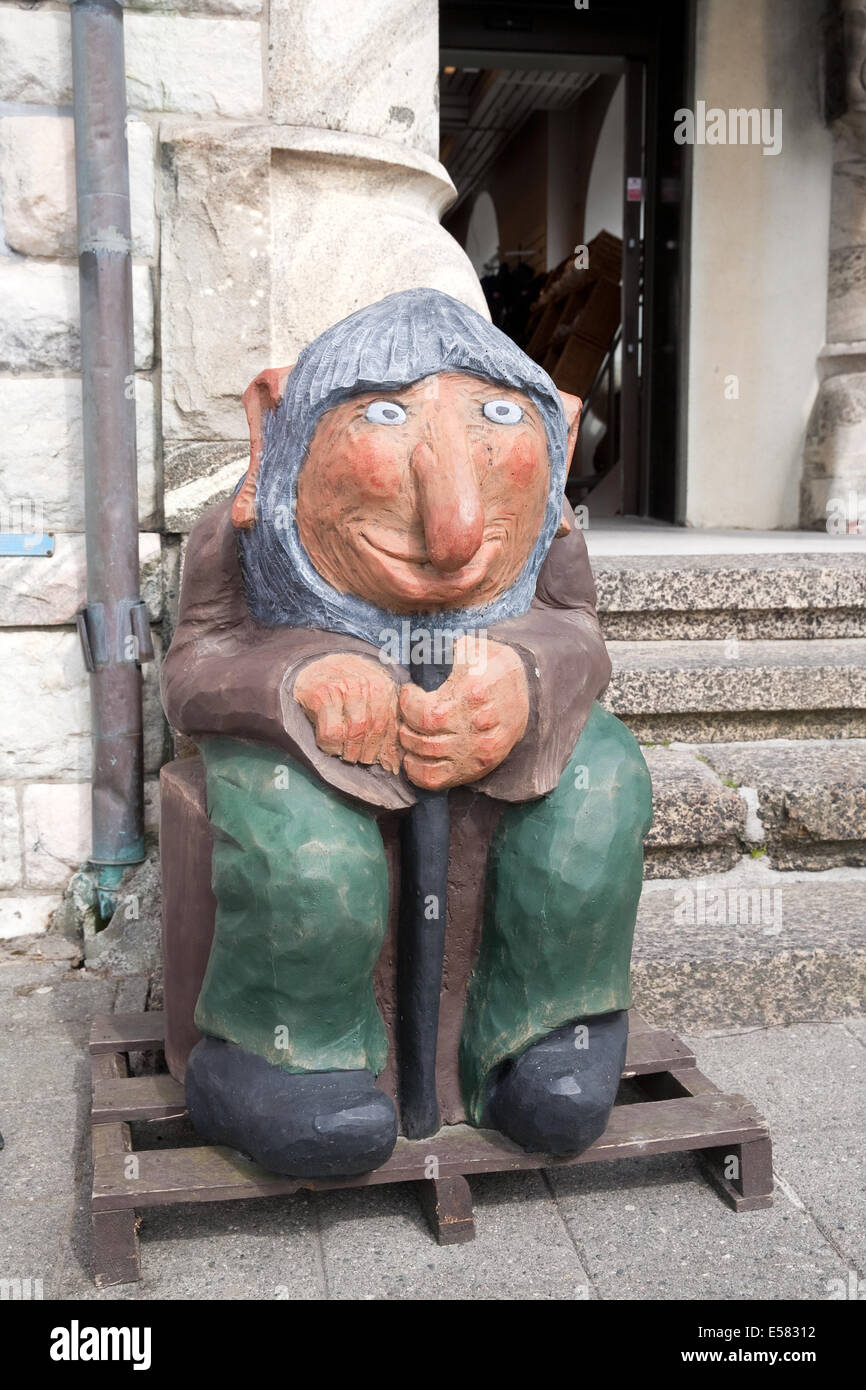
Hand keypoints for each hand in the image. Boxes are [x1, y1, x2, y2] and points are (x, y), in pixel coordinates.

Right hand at [293, 654, 401, 773]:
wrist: (313, 665)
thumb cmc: (346, 686)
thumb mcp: (371, 696)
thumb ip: (385, 722)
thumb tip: (393, 761)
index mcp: (384, 685)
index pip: (393, 723)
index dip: (389, 747)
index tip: (387, 763)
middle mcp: (366, 683)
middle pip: (375, 728)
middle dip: (369, 751)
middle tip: (363, 759)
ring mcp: (343, 687)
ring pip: (355, 732)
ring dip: (351, 751)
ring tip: (348, 755)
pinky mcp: (321, 695)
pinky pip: (332, 732)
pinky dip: (332, 746)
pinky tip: (330, 745)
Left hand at [398, 638, 528, 790]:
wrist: (529, 693)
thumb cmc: (494, 668)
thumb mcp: (476, 648)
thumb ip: (448, 649)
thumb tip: (420, 651)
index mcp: (475, 696)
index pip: (428, 714)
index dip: (408, 705)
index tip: (408, 693)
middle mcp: (477, 729)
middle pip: (424, 739)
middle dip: (405, 726)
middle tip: (405, 715)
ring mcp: (478, 752)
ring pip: (427, 759)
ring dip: (409, 747)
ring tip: (408, 732)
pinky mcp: (477, 768)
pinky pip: (437, 780)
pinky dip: (417, 772)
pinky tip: (413, 757)